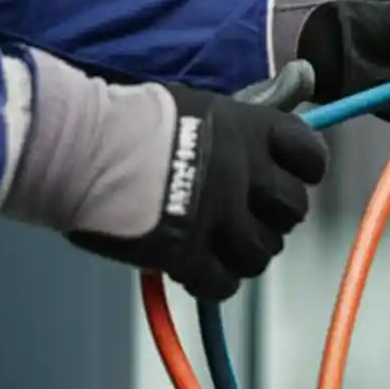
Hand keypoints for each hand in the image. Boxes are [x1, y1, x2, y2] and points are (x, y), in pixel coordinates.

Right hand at [2, 51, 328, 299]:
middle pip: (293, 211)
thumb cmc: (126, 119)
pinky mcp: (189, 254)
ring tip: (216, 246)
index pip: (311, 156)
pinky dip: (211, 282)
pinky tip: (191, 269)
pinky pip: (223, 284)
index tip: (288, 181)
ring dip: (242, 253)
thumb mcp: (198, 105)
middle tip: (246, 218)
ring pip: (262, 253)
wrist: (78, 147)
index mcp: (251, 130)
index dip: (305, 174)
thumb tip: (272, 118)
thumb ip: (240, 125)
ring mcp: (220, 215)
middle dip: (274, 219)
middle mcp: (245, 173)